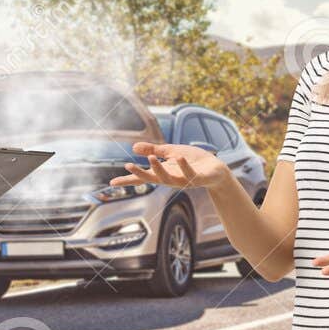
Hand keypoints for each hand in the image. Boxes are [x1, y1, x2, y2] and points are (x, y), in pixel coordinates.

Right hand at [110, 142, 227, 188]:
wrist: (216, 169)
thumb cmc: (193, 160)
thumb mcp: (170, 152)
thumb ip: (153, 150)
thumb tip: (133, 147)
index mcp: (163, 172)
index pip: (143, 177)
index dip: (128, 179)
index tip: (112, 182)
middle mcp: (171, 179)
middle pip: (152, 179)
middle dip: (140, 174)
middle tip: (128, 166)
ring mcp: (184, 180)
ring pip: (168, 179)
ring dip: (159, 168)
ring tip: (151, 157)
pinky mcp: (197, 179)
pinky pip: (189, 174)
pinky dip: (184, 167)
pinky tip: (178, 157)